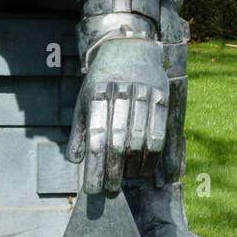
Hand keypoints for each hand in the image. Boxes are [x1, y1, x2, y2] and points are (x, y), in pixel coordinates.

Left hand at [66, 37, 168, 193]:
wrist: (128, 46)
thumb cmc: (102, 79)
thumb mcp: (84, 99)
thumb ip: (79, 130)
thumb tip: (75, 161)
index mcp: (97, 96)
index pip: (96, 140)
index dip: (95, 168)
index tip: (92, 190)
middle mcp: (120, 95)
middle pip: (117, 144)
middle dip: (113, 172)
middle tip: (109, 190)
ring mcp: (143, 95)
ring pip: (140, 141)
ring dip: (133, 168)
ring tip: (127, 180)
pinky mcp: (161, 96)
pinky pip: (159, 133)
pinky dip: (152, 157)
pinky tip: (144, 168)